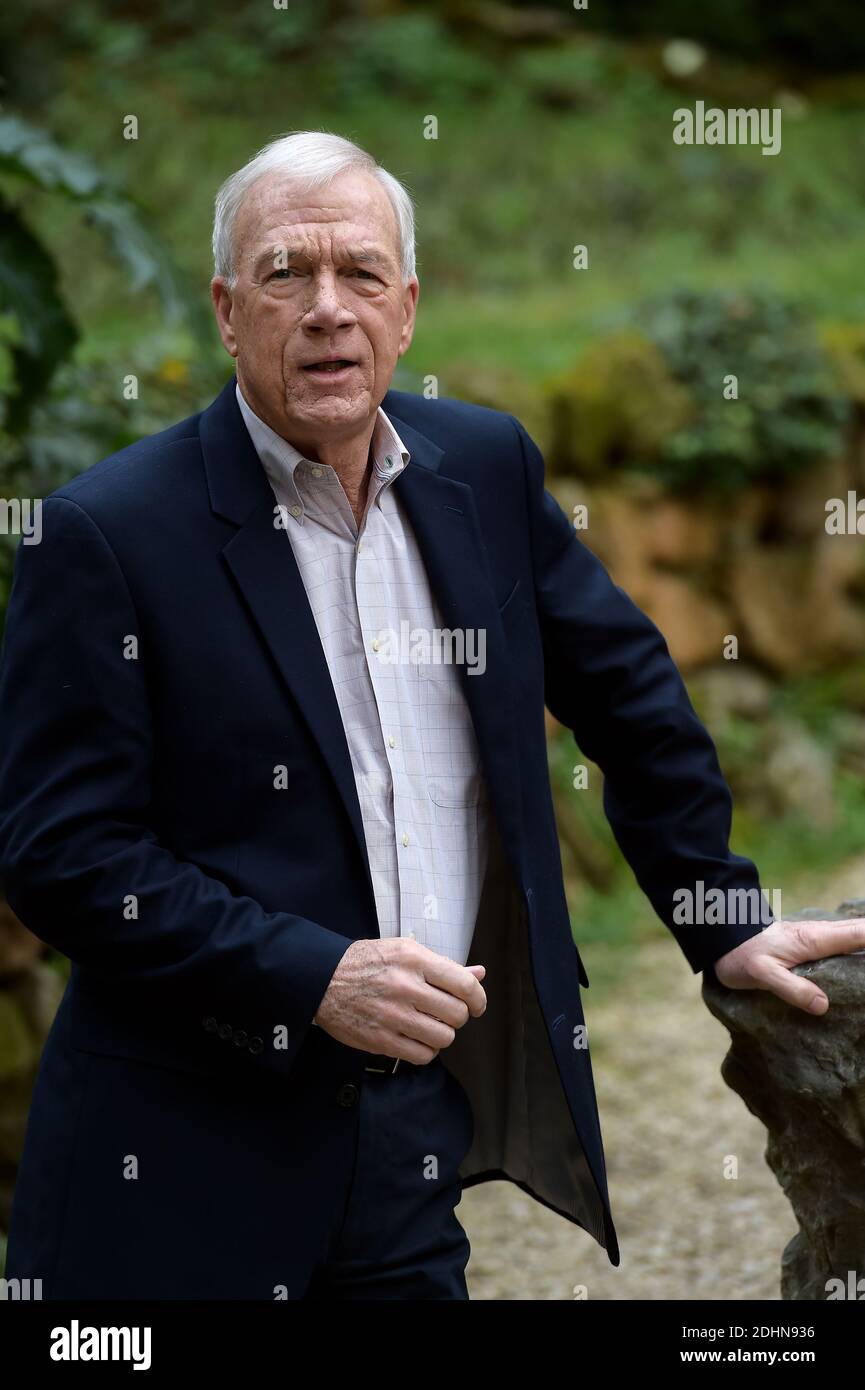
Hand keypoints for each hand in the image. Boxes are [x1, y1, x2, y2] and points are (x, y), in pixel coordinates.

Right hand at [314, 937, 486, 1062]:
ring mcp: (392, 1016)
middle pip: (457, 1014)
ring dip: (442, 1034)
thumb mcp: (405, 951)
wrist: (323, 979)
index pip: (464, 985)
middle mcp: (405, 987)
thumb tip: (478, 974)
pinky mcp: (380, 1040)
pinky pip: (422, 1055)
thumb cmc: (367, 963)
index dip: (478, 998)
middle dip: (458, 1016)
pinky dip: (426, 1050)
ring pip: (443, 1037)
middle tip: (445, 1012)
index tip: (477, 1005)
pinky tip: (417, 1039)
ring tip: (430, 1025)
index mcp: (414, 960)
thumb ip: (443, 965)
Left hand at [713, 917, 864, 1014]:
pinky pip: (847, 947)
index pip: (862, 934)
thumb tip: (823, 1006)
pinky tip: (859, 971)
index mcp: (817, 940)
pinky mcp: (816, 948)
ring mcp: (821, 940)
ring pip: (858, 940)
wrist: (724, 939)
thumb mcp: (761, 975)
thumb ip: (791, 988)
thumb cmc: (742, 956)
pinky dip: (860, 951)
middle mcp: (824, 936)